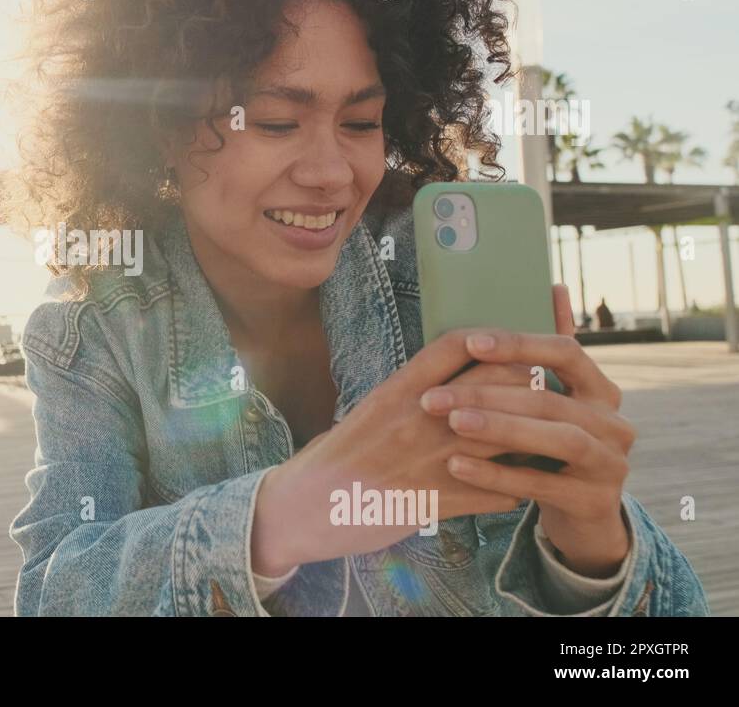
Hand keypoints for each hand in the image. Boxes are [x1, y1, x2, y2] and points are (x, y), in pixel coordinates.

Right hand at [251, 327, 521, 576]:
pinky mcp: (435, 501)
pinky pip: (496, 494)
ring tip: (541, 446)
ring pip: (506, 438)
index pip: (457, 345)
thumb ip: (408, 396)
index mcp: (397, 389)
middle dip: (527, 385)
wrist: (304, 506)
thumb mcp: (368, 411)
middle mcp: (418, 417)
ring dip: (531, 442)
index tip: (512, 350)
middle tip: (542, 395)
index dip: (494, 340)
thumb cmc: (334, 459)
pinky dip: (512, 492)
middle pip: (494, 382)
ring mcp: (429, 459)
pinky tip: (515, 493)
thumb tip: (447, 386)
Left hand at [418, 285, 633, 576]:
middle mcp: (615, 422)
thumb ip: (548, 352)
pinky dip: (495, 475)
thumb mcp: (554, 398)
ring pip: (556, 439)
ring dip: (499, 428)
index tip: (472, 343)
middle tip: (435, 398)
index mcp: (601, 389)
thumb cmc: (551, 445)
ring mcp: (611, 463)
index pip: (568, 352)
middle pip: (551, 398)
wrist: (579, 511)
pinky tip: (456, 466)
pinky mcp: (594, 500)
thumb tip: (553, 287)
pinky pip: (540, 484)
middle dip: (489, 395)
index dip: (521, 345)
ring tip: (451, 423)